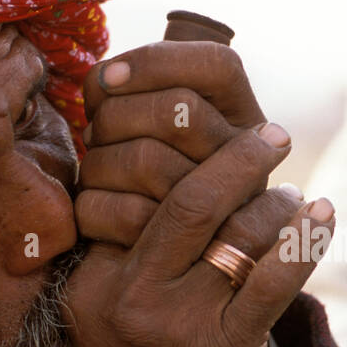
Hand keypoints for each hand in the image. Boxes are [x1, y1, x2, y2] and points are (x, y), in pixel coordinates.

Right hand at [63, 43, 336, 346]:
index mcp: (92, 282)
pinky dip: (305, 241)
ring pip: (236, 232)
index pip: (130, 191)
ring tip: (294, 199)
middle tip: (273, 133)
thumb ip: (120, 260)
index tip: (210, 126)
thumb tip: (163, 181)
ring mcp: (174, 327)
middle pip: (185, 197)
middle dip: (236, 155)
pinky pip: (274, 280)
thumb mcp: (99, 326)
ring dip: (277, 205)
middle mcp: (125, 298)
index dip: (176, 150)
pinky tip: (323, 219)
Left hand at [76, 40, 293, 255]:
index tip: (108, 77)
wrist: (167, 284)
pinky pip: (125, 215)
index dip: (156, 61)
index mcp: (249, 127)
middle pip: (177, 110)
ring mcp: (229, 218)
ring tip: (98, 171)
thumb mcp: (171, 132)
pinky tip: (97, 208)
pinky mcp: (187, 261)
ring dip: (99, 162)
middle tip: (98, 133)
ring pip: (147, 160)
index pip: (220, 66)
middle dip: (115, 115)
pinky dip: (94, 207)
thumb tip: (108, 79)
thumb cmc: (157, 184)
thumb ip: (153, 90)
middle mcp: (253, 166)